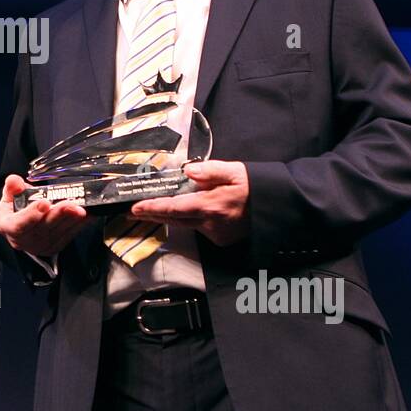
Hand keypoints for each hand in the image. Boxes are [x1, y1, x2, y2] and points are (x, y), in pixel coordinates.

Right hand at [0, 174, 89, 257]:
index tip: (44, 202)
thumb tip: (14, 181)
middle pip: (43, 228)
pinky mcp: (54, 246)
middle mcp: (23, 240)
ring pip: (58, 232)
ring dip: (71, 219)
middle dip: (58, 214)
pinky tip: (87, 215)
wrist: (22, 225)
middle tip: (70, 203)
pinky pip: (68, 235)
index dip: (32, 214)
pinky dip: (79, 224)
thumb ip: (12, 187)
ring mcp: (40, 245)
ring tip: (81, 208)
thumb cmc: (16, 210)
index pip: (19, 224)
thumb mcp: (10, 195)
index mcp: (9, 226)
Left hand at [130, 160, 250, 246]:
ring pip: (186, 224)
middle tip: (133, 211)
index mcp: (210, 205)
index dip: (152, 209)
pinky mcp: (221, 239)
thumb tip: (187, 170)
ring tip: (154, 208)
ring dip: (172, 216)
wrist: (277, 207)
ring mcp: (216, 233)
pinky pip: (200, 228)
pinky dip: (192, 219)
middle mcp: (210, 223)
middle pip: (174, 219)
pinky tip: (192, 210)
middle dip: (153, 215)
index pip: (174, 208)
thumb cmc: (256, 185)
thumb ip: (209, 170)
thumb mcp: (234, 171)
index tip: (134, 209)